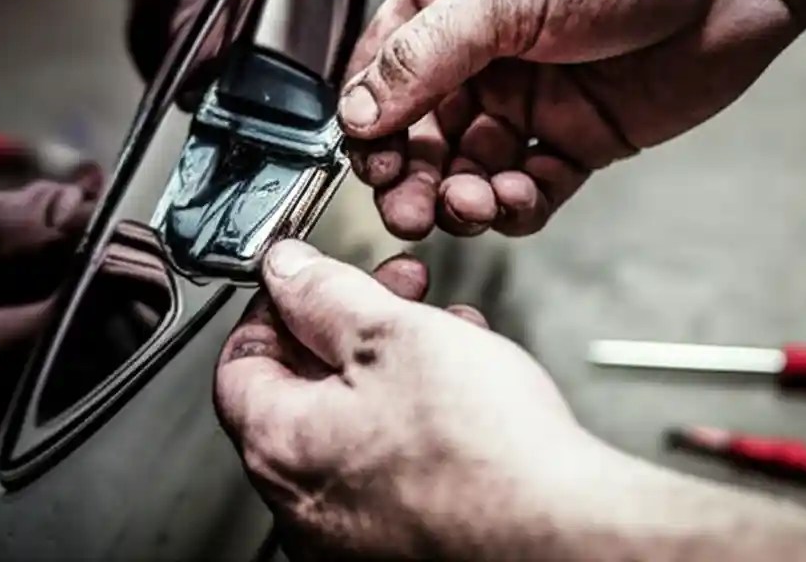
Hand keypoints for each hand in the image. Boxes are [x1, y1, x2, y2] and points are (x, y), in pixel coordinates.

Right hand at [0, 182, 93, 481]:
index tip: (122, 259)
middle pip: (39, 378)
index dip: (89, 297)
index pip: (32, 336)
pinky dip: (17, 371)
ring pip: (24, 400)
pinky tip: (10, 331)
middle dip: (84, 322)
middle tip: (105, 273)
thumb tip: (77, 207)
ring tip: (57, 294)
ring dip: (56, 346)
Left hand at [215, 240, 597, 559]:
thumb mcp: (393, 334)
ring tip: (445, 336)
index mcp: (279, 446)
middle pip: (301, 393)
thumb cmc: (485, 455)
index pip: (241, 361)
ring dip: (391, 370)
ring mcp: (350, 537)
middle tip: (391, 293)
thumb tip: (288, 271)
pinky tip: (464, 394)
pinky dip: (415, 423)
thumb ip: (326, 295)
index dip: (277, 307)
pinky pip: (389, 470)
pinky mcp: (401, 549)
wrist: (565, 535)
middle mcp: (302, 505)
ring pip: (353, 428)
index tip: (309, 281)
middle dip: (350, 329)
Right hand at [340, 0, 798, 238]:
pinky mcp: (579, 136)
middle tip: (410, 210)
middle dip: (412, 174)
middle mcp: (484, 49)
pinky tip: (518, 200)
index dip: (369, 120)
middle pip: (422, 130)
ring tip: (472, 203)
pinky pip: (531, 187)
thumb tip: (357, 112)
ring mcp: (532, 97)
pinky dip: (518, 205)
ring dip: (463, 195)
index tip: (369, 160)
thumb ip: (424, 55)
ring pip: (472, 167)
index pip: (382, 68)